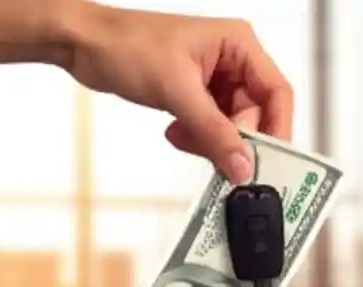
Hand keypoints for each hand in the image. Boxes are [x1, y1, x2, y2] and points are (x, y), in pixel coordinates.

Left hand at [66, 3, 293, 183]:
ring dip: (211, 140)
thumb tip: (242, 166)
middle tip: (220, 162)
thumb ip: (213, 132)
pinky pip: (210, 125)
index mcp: (238, 44)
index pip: (277, 92)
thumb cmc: (127, 44)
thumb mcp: (177, 91)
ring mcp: (214, 77)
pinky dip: (196, 137)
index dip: (277, 129)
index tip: (268, 162)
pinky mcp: (195, 92)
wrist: (85, 44)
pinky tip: (175, 132)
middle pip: (255, 113)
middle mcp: (232, 59)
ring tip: (184, 138)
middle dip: (236, 140)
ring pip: (232, 124)